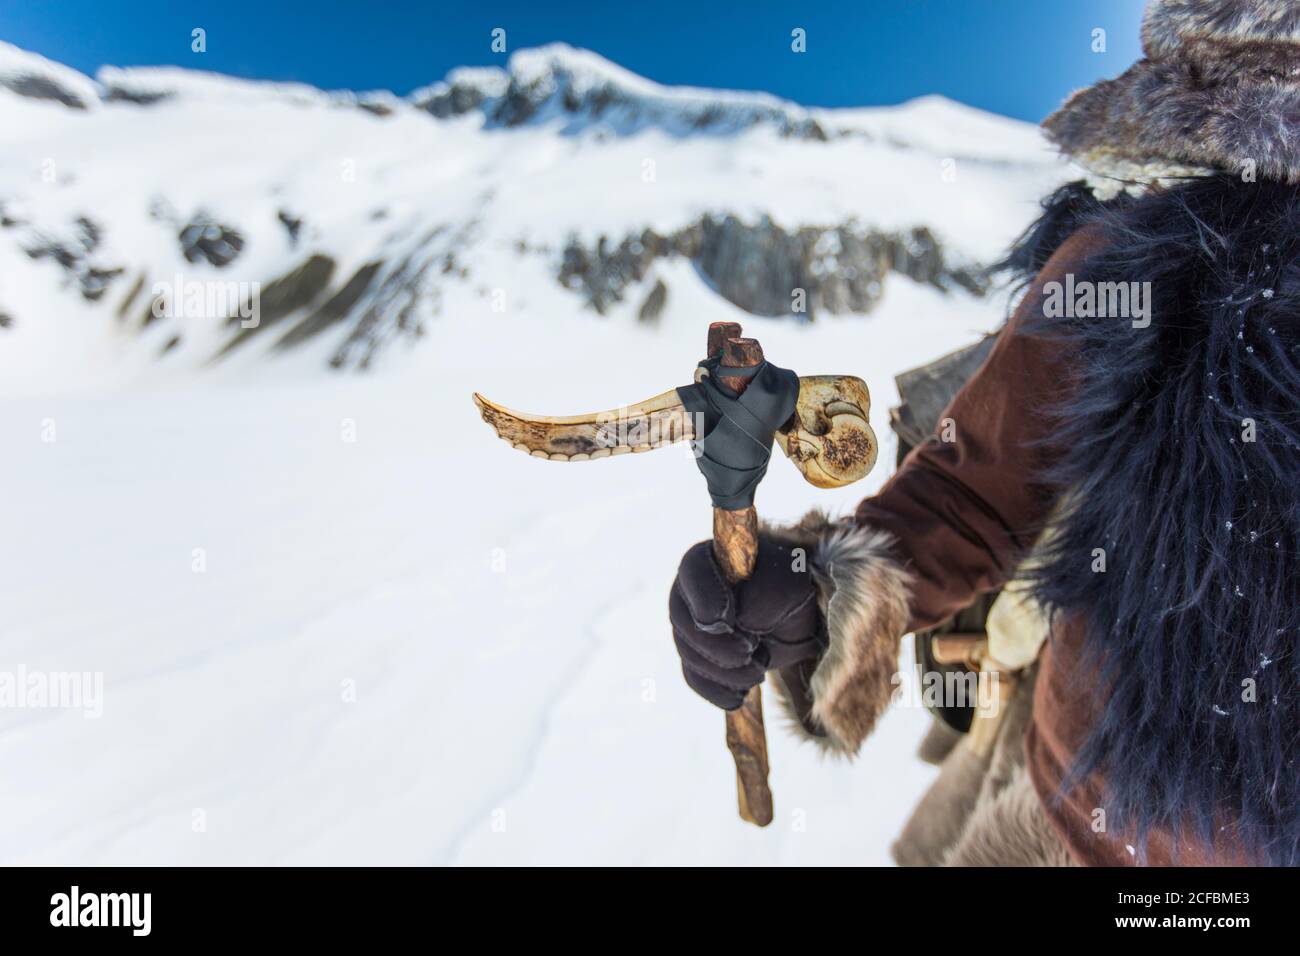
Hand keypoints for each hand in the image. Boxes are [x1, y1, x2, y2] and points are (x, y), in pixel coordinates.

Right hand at [669, 535, 823, 709]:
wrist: (792, 618)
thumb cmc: (788, 590)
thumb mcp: (790, 584)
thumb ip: (767, 595)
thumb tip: (743, 623)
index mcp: (708, 560)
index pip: (694, 574)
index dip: (707, 601)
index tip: (731, 622)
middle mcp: (688, 592)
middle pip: (685, 623)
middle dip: (720, 647)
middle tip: (754, 653)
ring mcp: (687, 627)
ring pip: (690, 655)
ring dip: (727, 671)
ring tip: (759, 668)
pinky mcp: (694, 657)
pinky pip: (695, 679)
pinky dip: (718, 691)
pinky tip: (740, 694)